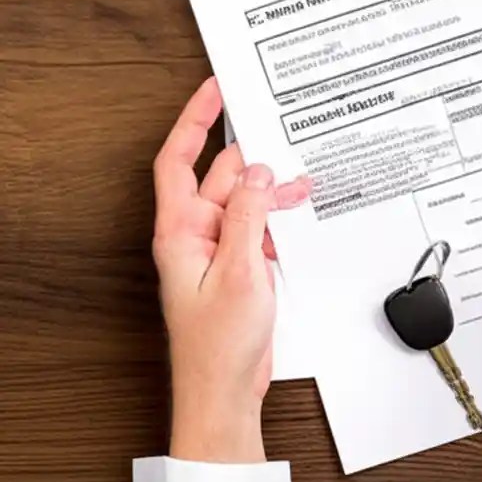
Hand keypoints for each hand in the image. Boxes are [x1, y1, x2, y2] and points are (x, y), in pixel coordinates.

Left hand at [151, 77, 310, 462]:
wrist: (224, 390)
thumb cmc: (219, 344)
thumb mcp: (240, 270)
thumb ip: (249, 217)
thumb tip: (255, 174)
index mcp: (180, 232)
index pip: (178, 160)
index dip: (194, 121)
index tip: (214, 91)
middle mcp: (194, 238)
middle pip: (219, 179)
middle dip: (250, 159)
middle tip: (280, 134)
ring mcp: (217, 254)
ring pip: (244, 206)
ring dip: (270, 194)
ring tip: (302, 184)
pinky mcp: (237, 271)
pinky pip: (257, 232)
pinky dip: (277, 222)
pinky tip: (298, 221)